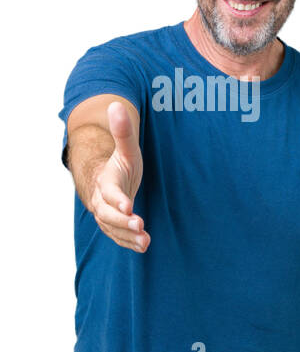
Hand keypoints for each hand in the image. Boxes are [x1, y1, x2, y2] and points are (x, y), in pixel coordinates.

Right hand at [88, 100, 148, 251]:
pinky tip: (143, 246)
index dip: (117, 198)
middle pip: (108, 214)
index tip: (128, 205)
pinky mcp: (112, 225)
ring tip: (145, 242)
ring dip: (128, 236)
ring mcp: (106, 214)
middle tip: (140, 225)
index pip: (109, 191)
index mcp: (106, 181)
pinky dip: (128, 242)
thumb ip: (123, 132)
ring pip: (113, 228)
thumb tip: (116, 105)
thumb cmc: (119, 164)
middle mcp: (102, 200)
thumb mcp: (125, 149)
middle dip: (123, 221)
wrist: (105, 179)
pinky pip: (118, 236)